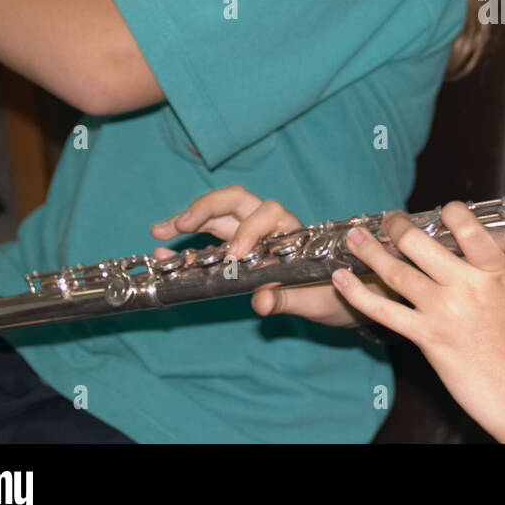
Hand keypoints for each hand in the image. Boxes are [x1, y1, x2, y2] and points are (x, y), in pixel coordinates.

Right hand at [149, 184, 388, 326]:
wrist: (346, 302)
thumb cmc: (336, 296)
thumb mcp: (318, 301)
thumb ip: (290, 298)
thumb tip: (261, 300)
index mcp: (293, 230)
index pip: (268, 214)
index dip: (249, 229)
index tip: (235, 254)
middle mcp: (272, 227)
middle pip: (236, 201)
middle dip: (207, 208)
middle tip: (179, 225)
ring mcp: (253, 237)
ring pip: (219, 216)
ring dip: (189, 219)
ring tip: (158, 231)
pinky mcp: (240, 252)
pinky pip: (211, 240)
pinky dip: (187, 243)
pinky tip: (163, 250)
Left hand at [333, 202, 504, 443]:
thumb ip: (485, 277)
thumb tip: (459, 261)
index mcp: (495, 271)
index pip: (467, 225)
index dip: (448, 212)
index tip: (437, 211)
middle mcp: (468, 285)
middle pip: (420, 243)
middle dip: (396, 227)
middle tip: (387, 220)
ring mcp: (445, 311)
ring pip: (396, 271)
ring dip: (369, 251)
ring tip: (354, 238)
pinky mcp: (427, 338)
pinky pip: (383, 310)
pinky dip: (357, 293)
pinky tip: (342, 279)